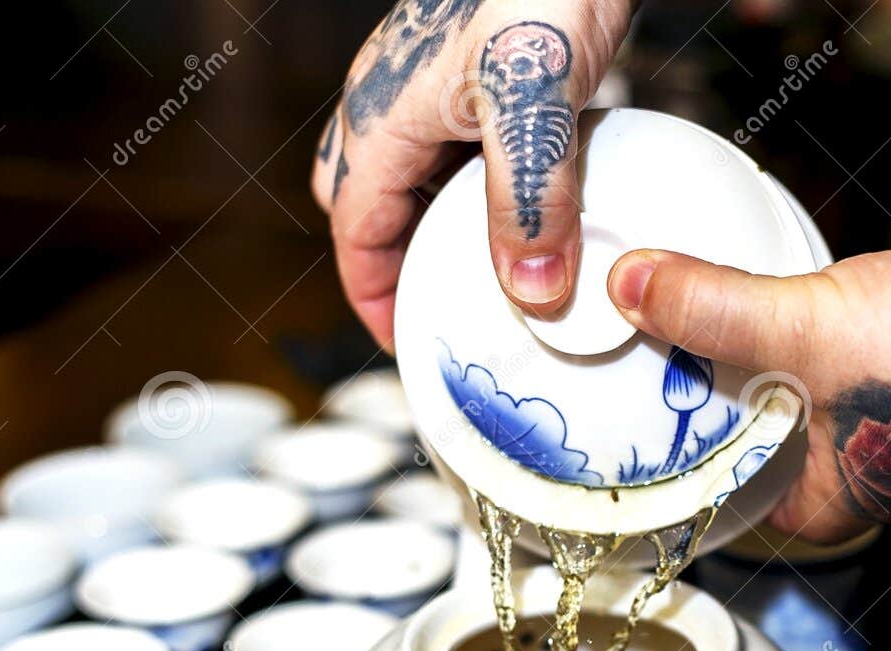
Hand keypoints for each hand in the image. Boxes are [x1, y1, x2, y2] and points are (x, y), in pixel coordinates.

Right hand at [312, 0, 635, 348]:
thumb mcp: (534, 108)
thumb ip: (529, 205)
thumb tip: (530, 293)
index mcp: (382, 121)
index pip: (356, 233)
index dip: (375, 297)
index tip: (406, 342)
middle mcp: (394, 102)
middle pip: (369, 203)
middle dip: (396, 261)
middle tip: (440, 305)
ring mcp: (431, 82)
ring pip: (415, 175)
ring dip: (441, 224)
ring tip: (489, 268)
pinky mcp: (475, 67)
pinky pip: (460, 146)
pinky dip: (480, 187)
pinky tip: (532, 200)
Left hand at [606, 233, 890, 542]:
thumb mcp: (805, 328)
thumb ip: (713, 310)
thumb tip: (635, 287)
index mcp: (822, 506)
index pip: (718, 491)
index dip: (670, 448)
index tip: (629, 405)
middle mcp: (855, 480)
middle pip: (752, 440)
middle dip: (707, 392)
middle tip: (653, 344)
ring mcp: (889, 430)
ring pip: (795, 396)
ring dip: (759, 355)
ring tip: (710, 310)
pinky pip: (836, 361)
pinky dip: (809, 331)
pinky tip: (791, 293)